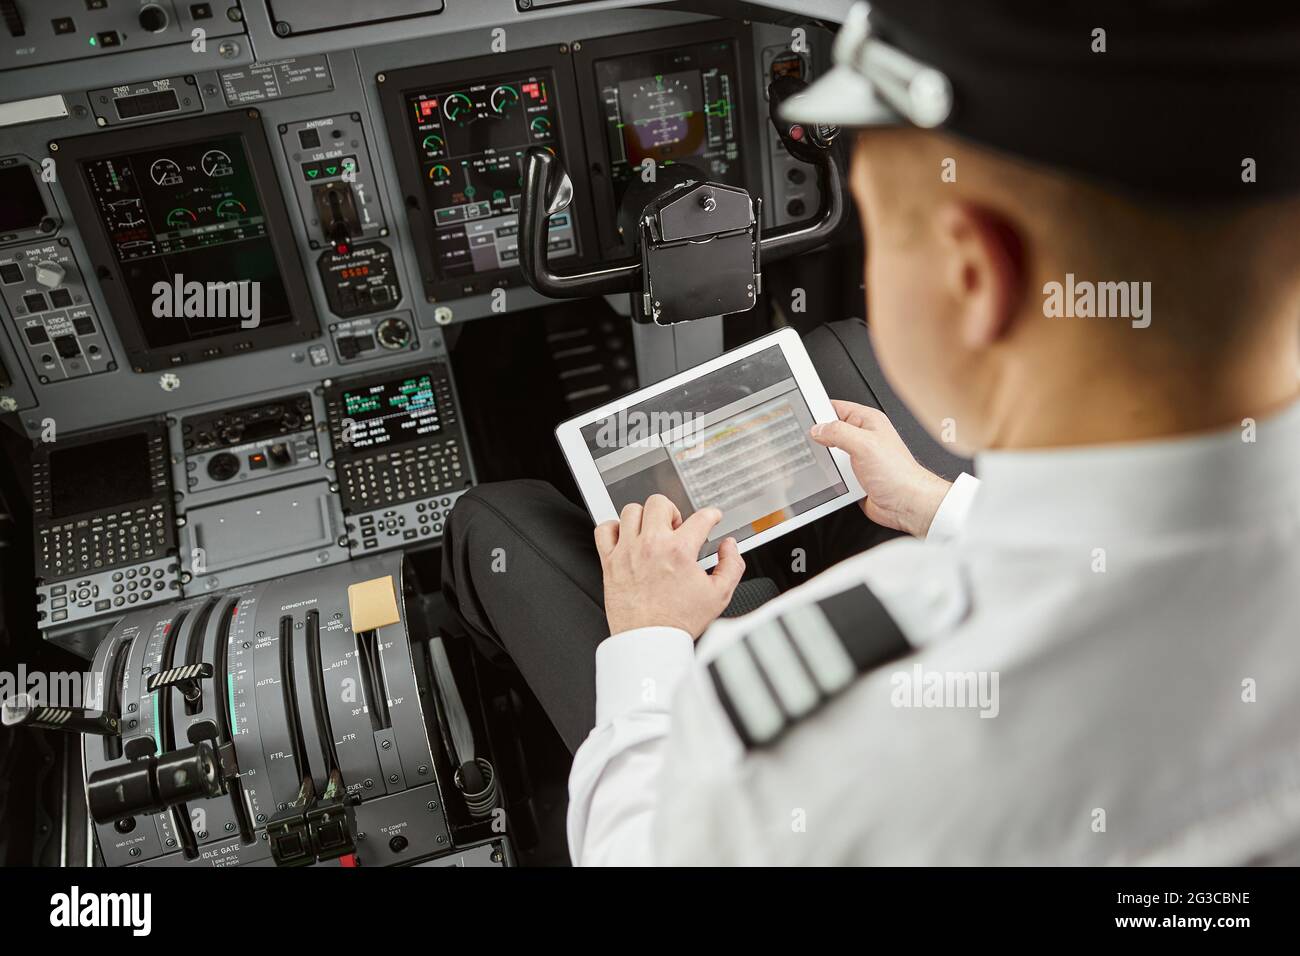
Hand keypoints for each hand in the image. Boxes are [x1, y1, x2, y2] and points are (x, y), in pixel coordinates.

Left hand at [595, 494, 745, 638]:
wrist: (650, 642)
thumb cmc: (679, 622)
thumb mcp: (719, 596)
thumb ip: (731, 566)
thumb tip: (729, 547)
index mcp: (679, 551)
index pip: (700, 518)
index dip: (711, 515)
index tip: (710, 518)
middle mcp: (652, 545)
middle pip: (659, 503)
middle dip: (672, 511)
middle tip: (675, 527)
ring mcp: (627, 551)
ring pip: (630, 511)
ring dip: (643, 518)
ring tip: (650, 531)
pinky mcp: (609, 561)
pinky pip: (604, 529)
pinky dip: (613, 529)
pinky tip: (625, 539)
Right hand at [810, 400, 951, 536]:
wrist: (907, 504)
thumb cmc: (898, 474)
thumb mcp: (864, 445)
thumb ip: (838, 432)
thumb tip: (818, 429)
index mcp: (867, 421)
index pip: (835, 407)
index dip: (818, 410)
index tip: (802, 417)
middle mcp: (863, 437)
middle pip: (829, 431)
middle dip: (817, 438)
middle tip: (806, 443)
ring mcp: (858, 457)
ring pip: (830, 453)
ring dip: (823, 460)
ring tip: (819, 462)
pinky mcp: (855, 476)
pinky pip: (834, 472)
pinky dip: (829, 476)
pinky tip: (828, 478)